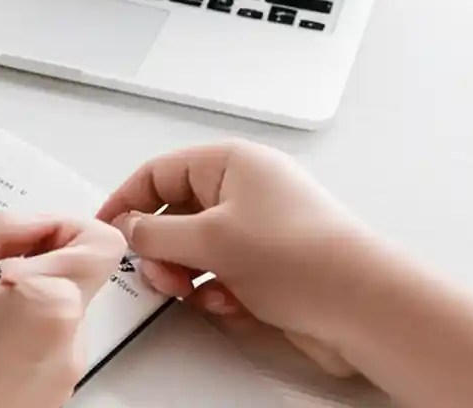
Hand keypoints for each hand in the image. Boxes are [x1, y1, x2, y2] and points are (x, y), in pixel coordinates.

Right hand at [0, 212, 125, 407]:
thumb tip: (33, 222)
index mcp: (52, 308)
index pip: (101, 244)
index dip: (63, 228)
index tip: (22, 238)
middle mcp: (68, 351)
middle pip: (74, 284)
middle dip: (31, 271)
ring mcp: (58, 386)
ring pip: (54, 321)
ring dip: (17, 309)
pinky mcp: (42, 407)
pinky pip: (39, 356)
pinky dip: (10, 344)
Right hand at [95, 140, 368, 375]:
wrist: (365, 309)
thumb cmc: (305, 259)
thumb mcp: (210, 240)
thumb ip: (155, 234)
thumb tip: (128, 229)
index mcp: (232, 163)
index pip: (160, 172)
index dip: (127, 200)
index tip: (107, 228)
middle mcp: (246, 189)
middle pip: (174, 213)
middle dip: (161, 248)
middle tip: (160, 272)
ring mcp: (258, 228)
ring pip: (194, 248)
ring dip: (187, 273)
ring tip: (196, 290)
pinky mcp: (269, 264)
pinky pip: (220, 272)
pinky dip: (215, 290)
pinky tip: (229, 302)